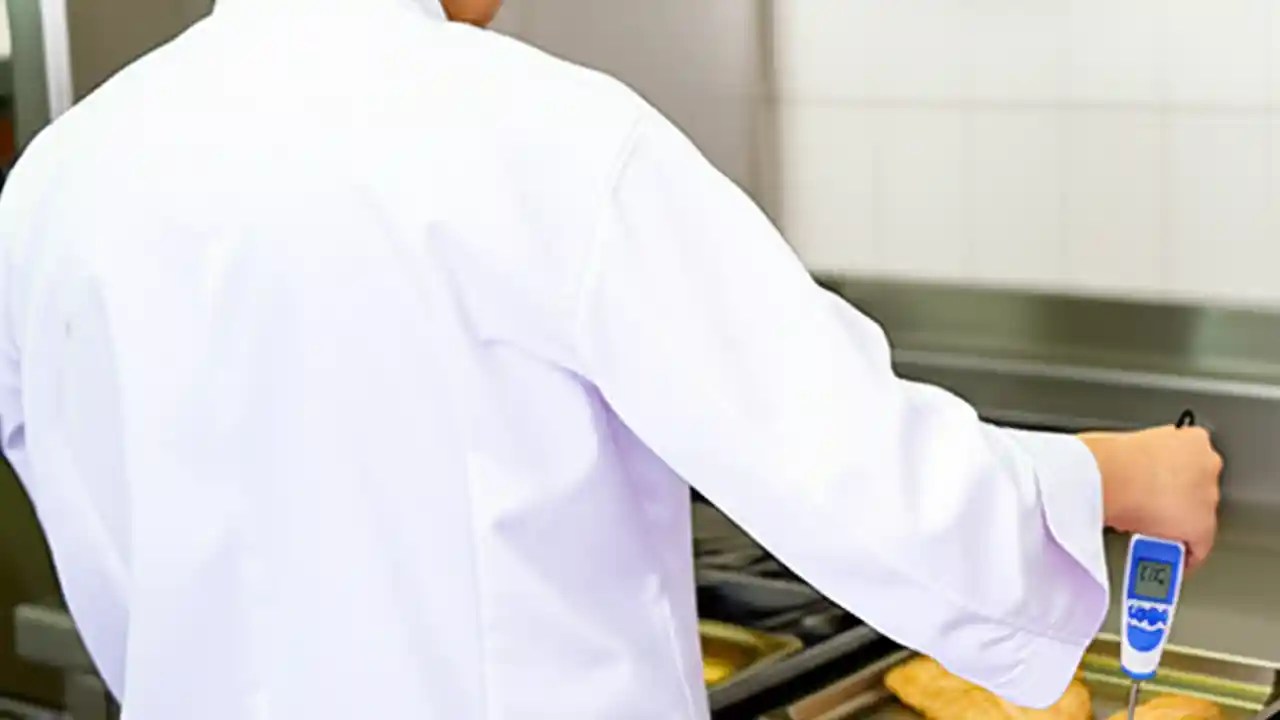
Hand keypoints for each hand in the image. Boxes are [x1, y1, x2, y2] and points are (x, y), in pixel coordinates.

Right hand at [1078, 425, 1222, 571]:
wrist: (1107, 477)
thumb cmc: (1104, 458)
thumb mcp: (1122, 445)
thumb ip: (1136, 458)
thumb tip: (1121, 470)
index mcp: (1192, 438)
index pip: (1189, 461)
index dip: (1171, 477)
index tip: (1157, 489)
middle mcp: (1207, 466)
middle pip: (1195, 490)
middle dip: (1175, 504)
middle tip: (1149, 513)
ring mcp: (1206, 496)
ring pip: (1196, 517)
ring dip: (1175, 529)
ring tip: (1149, 538)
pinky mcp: (1202, 528)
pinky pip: (1195, 549)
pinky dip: (1178, 556)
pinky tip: (1158, 560)